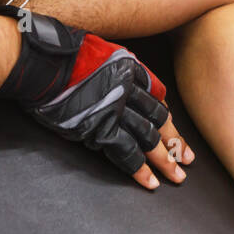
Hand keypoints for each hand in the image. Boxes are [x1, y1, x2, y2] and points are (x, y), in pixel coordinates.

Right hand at [0, 5, 194, 188]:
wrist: (45, 63)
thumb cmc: (63, 53)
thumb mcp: (98, 51)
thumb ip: (115, 68)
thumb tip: (121, 79)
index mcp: (130, 69)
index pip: (156, 97)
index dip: (165, 116)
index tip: (172, 128)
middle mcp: (129, 90)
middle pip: (158, 120)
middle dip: (175, 142)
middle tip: (187, 158)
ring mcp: (117, 111)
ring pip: (149, 139)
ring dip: (165, 160)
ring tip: (177, 177)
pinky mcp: (101, 128)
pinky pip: (127, 153)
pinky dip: (140, 170)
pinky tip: (150, 183)